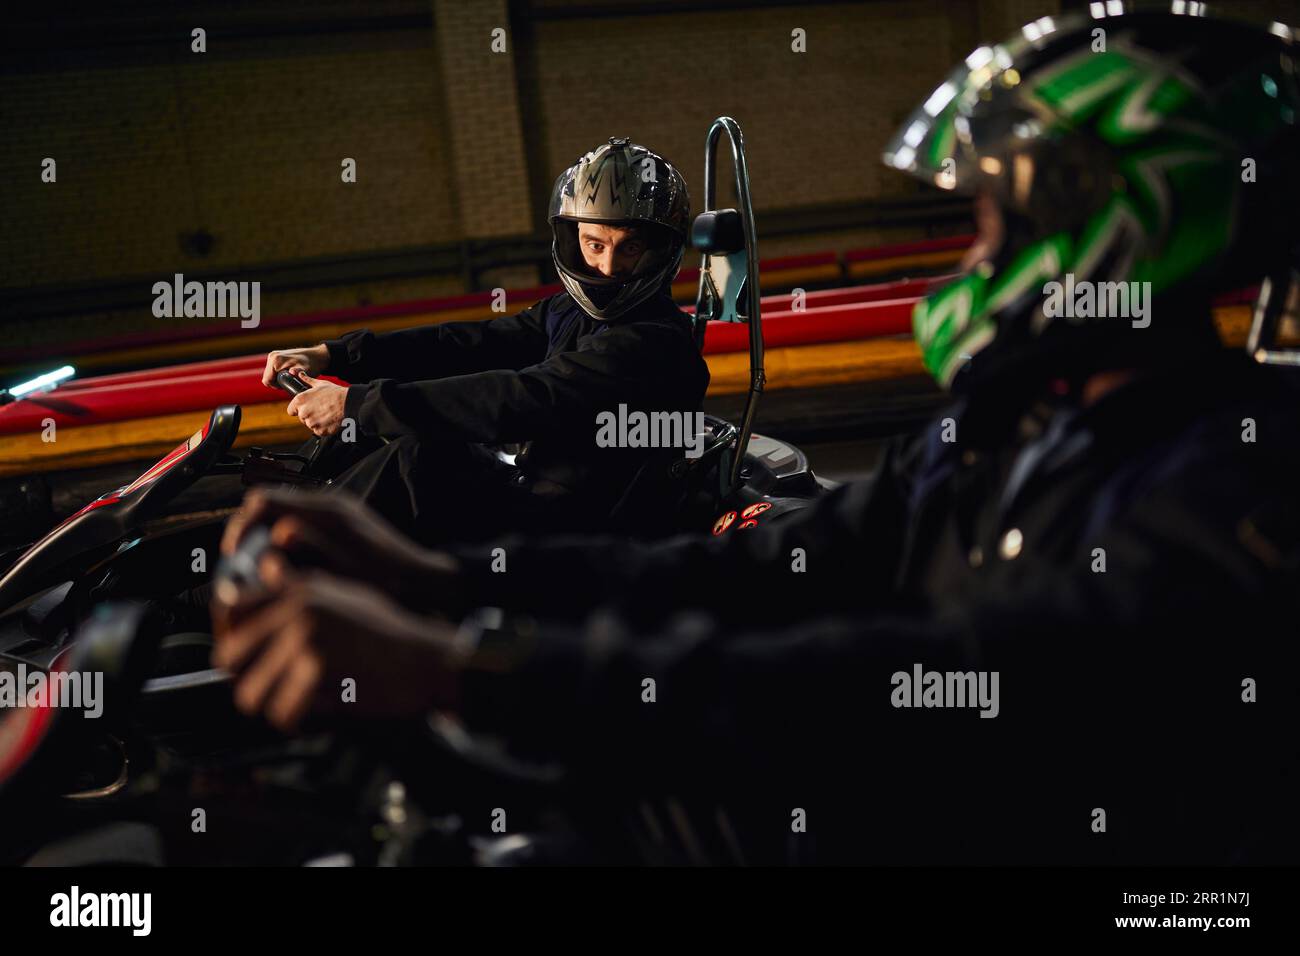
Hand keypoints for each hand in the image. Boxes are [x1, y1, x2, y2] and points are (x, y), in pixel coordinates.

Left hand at [212, 569, 463, 731]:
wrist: (432, 659)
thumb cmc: (394, 634)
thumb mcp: (344, 597)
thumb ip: (296, 595)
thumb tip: (246, 602)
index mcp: (300, 590)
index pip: (229, 610)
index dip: (229, 639)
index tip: (241, 660)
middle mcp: (297, 610)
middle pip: (229, 656)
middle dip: (247, 680)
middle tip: (273, 692)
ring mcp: (307, 639)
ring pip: (250, 692)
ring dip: (270, 707)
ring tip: (299, 707)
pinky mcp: (319, 670)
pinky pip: (282, 713)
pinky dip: (297, 723)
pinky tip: (320, 715)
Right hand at [221, 487, 464, 615]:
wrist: (421, 582)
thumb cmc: (390, 581)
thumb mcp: (348, 571)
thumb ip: (313, 550)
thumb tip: (279, 532)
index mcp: (328, 509)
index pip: (265, 500)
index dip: (241, 526)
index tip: (233, 553)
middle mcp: (329, 503)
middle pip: (267, 505)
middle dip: (247, 533)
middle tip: (239, 565)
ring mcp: (333, 511)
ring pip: (278, 514)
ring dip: (262, 537)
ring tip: (256, 569)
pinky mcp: (335, 523)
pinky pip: (295, 522)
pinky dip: (280, 540)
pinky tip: (282, 566)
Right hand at [263, 344, 328, 388]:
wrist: (316, 356)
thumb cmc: (312, 365)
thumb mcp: (306, 370)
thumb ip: (299, 372)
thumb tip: (292, 371)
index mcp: (276, 360)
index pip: (267, 380)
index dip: (276, 386)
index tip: (288, 385)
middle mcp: (272, 356)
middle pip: (267, 377)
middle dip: (277, 383)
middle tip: (291, 382)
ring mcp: (273, 355)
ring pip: (269, 375)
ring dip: (278, 379)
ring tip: (291, 378)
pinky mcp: (275, 356)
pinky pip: (272, 370)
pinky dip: (279, 374)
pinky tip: (289, 374)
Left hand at [287, 374, 346, 435]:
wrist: (348, 403)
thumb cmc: (335, 393)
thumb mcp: (320, 384)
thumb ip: (307, 380)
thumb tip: (300, 374)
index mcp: (300, 400)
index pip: (291, 410)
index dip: (297, 409)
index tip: (305, 408)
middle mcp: (303, 412)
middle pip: (302, 418)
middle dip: (309, 415)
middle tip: (320, 409)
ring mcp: (311, 423)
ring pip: (310, 425)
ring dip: (317, 422)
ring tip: (326, 414)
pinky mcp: (319, 431)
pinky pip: (318, 431)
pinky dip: (323, 428)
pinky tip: (330, 420)